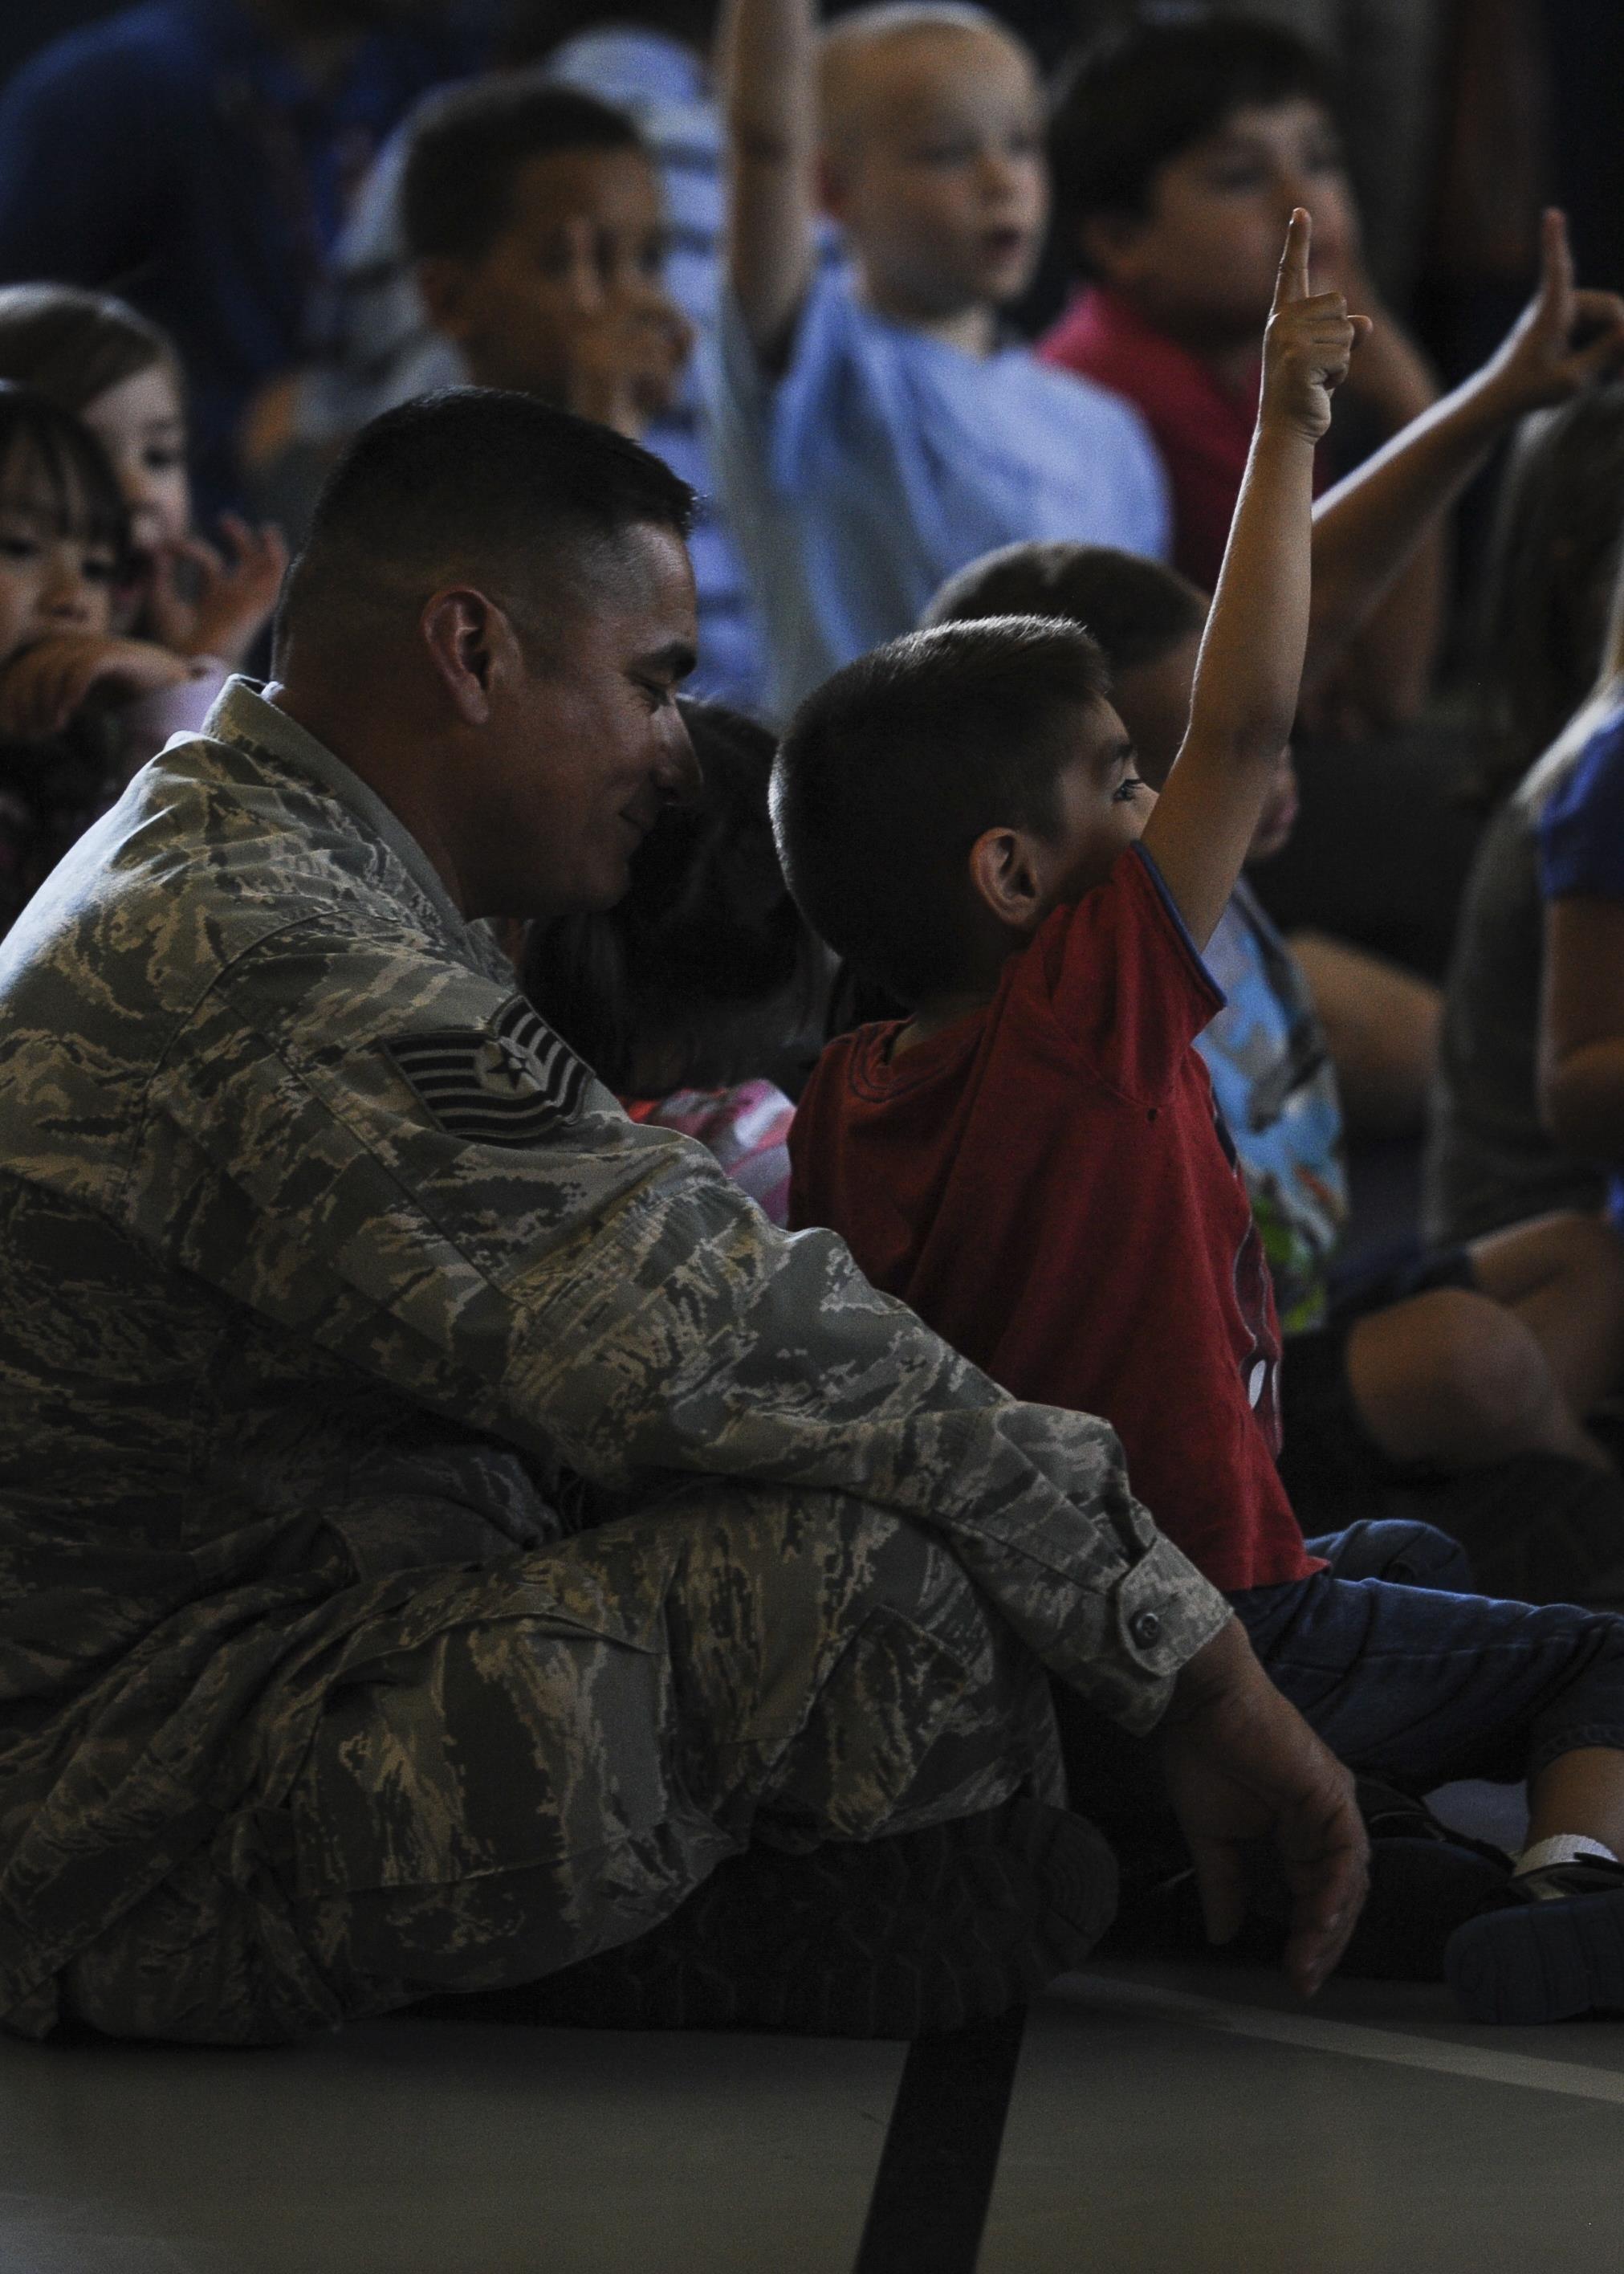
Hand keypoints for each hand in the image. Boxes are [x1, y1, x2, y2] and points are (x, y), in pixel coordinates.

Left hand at [0, 635, 188, 740]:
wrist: (160, 680)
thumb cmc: (113, 691)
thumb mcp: (75, 697)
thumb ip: (50, 702)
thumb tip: (19, 723)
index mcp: (54, 649)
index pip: (20, 670)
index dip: (14, 700)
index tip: (18, 729)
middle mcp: (69, 642)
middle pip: (33, 670)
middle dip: (29, 704)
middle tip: (37, 731)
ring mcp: (91, 645)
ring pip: (55, 669)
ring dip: (50, 702)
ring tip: (56, 725)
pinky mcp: (113, 654)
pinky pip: (84, 669)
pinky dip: (73, 691)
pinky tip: (72, 710)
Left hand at [145, 516, 288, 666]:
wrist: (188, 661)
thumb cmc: (173, 640)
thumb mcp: (160, 600)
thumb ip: (159, 573)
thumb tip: (155, 546)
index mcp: (212, 599)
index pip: (209, 563)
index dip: (189, 547)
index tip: (167, 545)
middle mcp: (233, 599)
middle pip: (245, 563)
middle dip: (238, 538)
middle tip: (224, 520)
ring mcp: (246, 601)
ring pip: (266, 571)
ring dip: (267, 548)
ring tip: (267, 527)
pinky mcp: (254, 605)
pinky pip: (275, 581)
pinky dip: (277, 559)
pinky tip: (272, 540)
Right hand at [556, 216, 695, 439]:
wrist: (605, 465)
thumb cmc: (630, 420)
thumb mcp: (659, 374)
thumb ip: (675, 345)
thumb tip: (690, 329)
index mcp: (586, 332)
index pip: (584, 284)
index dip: (583, 256)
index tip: (579, 223)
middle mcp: (580, 334)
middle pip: (634, 293)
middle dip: (668, 309)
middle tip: (689, 333)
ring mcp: (588, 348)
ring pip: (653, 336)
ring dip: (671, 366)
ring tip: (662, 395)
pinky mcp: (601, 368)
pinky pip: (654, 360)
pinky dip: (667, 386)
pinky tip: (655, 407)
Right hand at [1157, 1616, 1367, 1998]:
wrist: (1202, 1703)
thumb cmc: (1203, 1754)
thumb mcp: (1210, 1837)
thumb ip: (1223, 1885)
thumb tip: (1221, 1935)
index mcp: (1302, 1831)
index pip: (1317, 1896)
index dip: (1307, 1939)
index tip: (1292, 1978)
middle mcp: (1327, 1823)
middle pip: (1341, 1895)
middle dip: (1324, 1943)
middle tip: (1302, 1981)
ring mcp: (1334, 1808)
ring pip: (1349, 1879)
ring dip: (1330, 1925)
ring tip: (1307, 1961)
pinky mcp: (1332, 1795)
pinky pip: (1345, 1851)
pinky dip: (1335, 1888)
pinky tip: (1317, 1920)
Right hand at [1261, 209, 1370, 443]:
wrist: (1286, 432)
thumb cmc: (1306, 395)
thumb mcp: (1330, 359)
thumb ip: (1347, 336)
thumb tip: (1365, 323)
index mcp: (1284, 318)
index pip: (1293, 272)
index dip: (1298, 241)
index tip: (1300, 210)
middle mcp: (1282, 322)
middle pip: (1340, 304)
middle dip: (1342, 338)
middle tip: (1318, 368)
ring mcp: (1288, 339)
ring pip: (1346, 330)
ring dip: (1343, 359)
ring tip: (1318, 378)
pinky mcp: (1299, 357)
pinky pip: (1344, 353)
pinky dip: (1341, 374)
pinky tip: (1319, 387)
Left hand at [1478, 207, 1623, 421]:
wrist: (1505, 397)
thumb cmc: (1529, 389)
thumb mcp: (1571, 380)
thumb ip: (1602, 354)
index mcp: (1549, 312)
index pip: (1557, 271)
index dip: (1556, 243)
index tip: (1551, 215)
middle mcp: (1560, 304)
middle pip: (1611, 309)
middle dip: (1623, 337)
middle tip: (1623, 374)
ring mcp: (1568, 311)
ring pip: (1612, 321)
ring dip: (1618, 348)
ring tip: (1618, 378)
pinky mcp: (1573, 322)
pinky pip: (1604, 331)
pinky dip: (1610, 351)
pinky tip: (1614, 375)